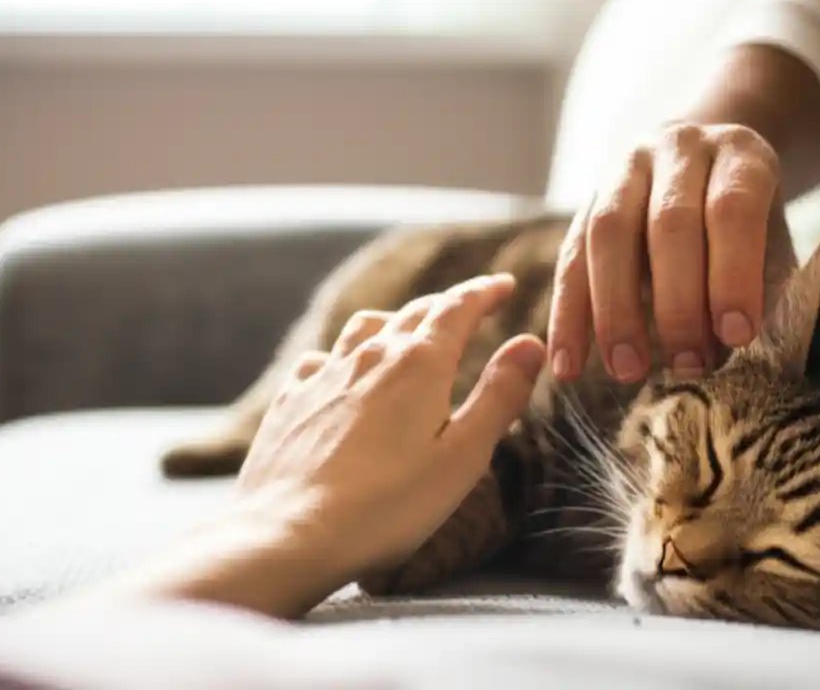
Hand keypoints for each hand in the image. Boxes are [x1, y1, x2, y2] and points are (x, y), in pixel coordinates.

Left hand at [113, 274, 544, 617]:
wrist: (289, 533)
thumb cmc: (387, 505)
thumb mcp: (464, 456)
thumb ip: (500, 395)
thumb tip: (530, 343)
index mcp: (420, 363)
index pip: (459, 308)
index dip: (485, 293)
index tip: (504, 286)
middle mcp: (370, 355)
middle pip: (415, 313)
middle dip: (448, 306)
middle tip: (471, 307)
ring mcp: (325, 375)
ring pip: (366, 327)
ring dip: (397, 321)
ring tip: (410, 331)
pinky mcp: (291, 401)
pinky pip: (322, 359)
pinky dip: (346, 355)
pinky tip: (344, 371)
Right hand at [549, 122, 779, 383]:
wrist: (710, 163)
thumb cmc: (752, 224)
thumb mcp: (775, 241)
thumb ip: (761, 287)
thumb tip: (726, 349)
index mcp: (738, 153)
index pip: (732, 208)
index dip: (733, 274)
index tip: (737, 335)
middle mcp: (678, 147)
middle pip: (668, 222)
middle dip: (677, 303)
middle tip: (688, 364)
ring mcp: (624, 168)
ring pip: (608, 233)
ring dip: (616, 312)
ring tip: (629, 371)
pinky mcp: (586, 202)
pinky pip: (569, 259)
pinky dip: (568, 317)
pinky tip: (569, 366)